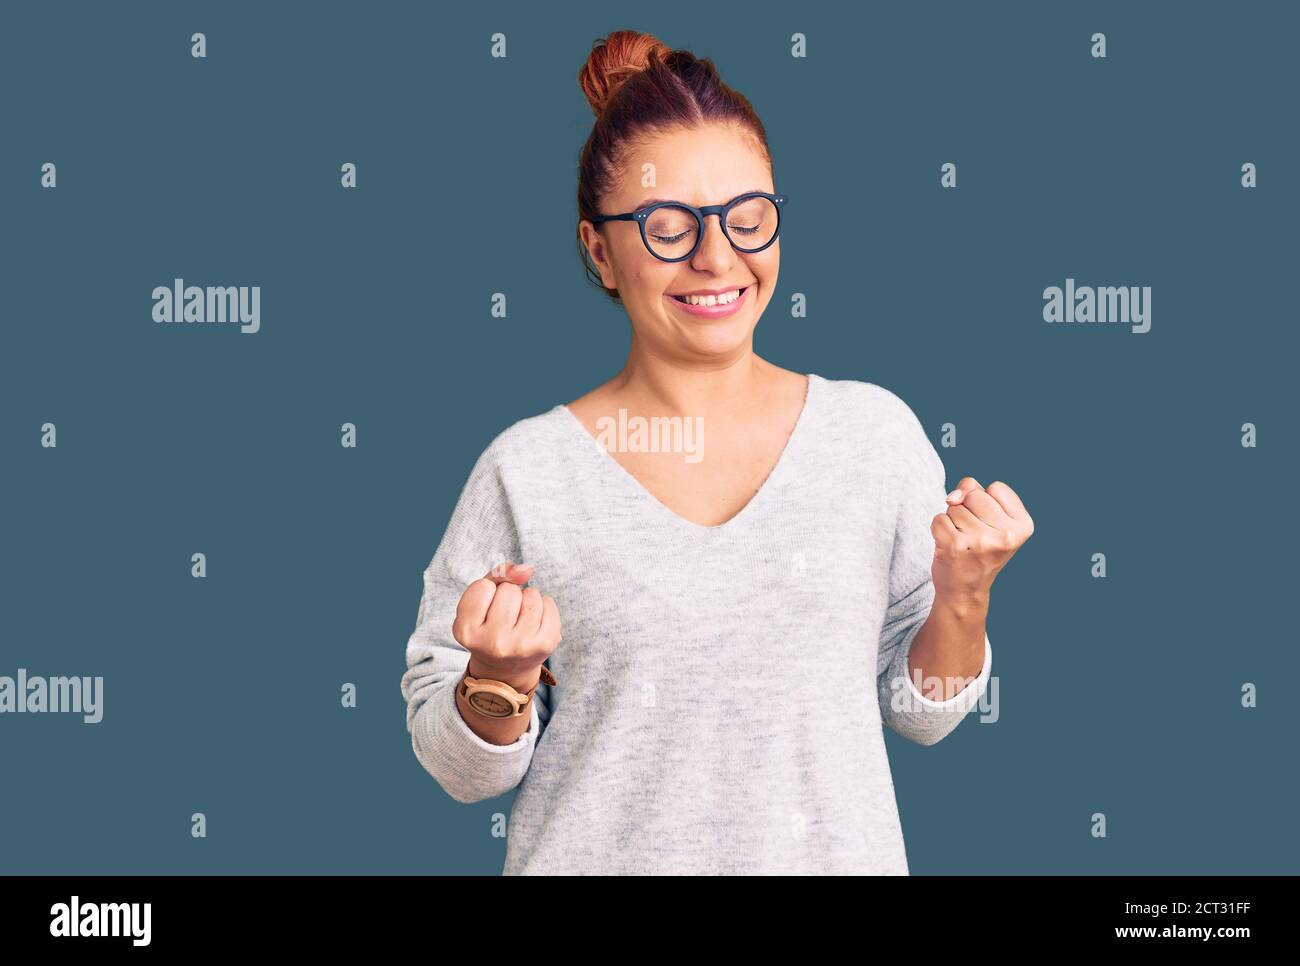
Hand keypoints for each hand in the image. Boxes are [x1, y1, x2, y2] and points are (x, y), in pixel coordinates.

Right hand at [452, 562, 561, 688]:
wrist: (506, 667)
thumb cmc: (490, 625)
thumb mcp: (480, 602)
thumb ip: (496, 575)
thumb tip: (527, 569)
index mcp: (466, 632)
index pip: (483, 586)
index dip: (487, 592)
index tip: (486, 610)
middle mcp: (493, 643)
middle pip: (509, 590)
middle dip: (509, 595)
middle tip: (505, 616)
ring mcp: (521, 646)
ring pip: (531, 594)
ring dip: (527, 599)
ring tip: (519, 619)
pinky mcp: (545, 644)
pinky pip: (549, 603)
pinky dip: (543, 606)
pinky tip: (534, 622)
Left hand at [930, 478, 1033, 601]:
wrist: (965, 591)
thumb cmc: (979, 550)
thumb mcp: (993, 521)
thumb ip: (977, 493)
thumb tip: (953, 496)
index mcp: (1023, 526)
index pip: (996, 487)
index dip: (986, 502)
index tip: (990, 525)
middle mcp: (1005, 535)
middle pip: (974, 494)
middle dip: (967, 508)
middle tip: (973, 535)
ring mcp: (980, 542)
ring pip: (954, 506)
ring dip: (953, 520)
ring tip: (963, 541)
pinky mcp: (955, 547)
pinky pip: (939, 518)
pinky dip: (939, 529)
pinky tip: (950, 546)